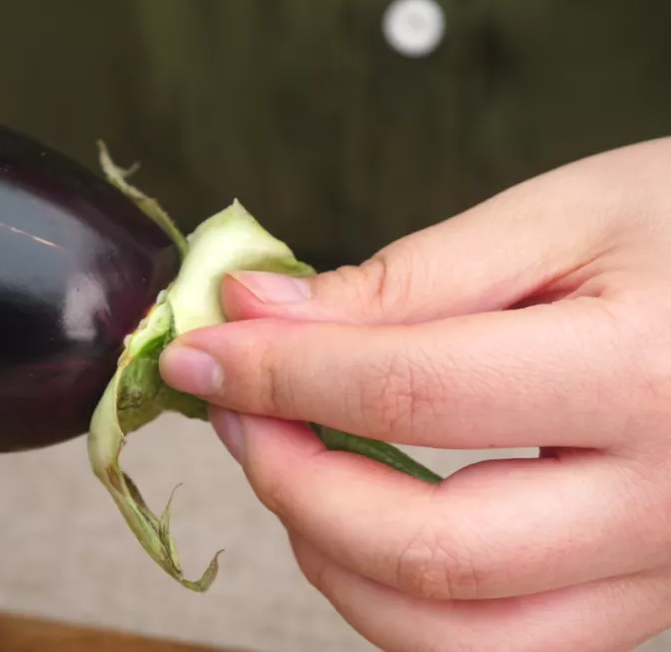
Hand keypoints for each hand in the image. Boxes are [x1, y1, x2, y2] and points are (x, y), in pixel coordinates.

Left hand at [160, 137, 670, 650]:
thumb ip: (404, 278)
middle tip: (239, 411)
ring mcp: (659, 575)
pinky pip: (500, 649)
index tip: (202, 350)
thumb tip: (258, 312)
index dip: (279, 375)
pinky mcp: (643, 602)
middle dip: (293, 483)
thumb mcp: (565, 218)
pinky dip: (401, 602)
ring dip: (334, 562)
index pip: (412, 397)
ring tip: (291, 468)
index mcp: (645, 377)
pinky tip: (364, 525)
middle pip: (429, 550)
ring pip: (457, 638)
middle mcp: (664, 506)